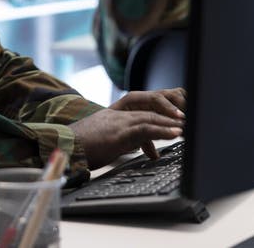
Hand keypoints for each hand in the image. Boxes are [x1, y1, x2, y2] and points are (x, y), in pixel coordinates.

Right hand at [69, 91, 184, 169]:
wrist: (64, 146)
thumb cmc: (83, 145)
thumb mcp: (108, 140)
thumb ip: (128, 140)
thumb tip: (149, 150)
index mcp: (117, 113)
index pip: (144, 103)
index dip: (162, 106)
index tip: (177, 114)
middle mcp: (120, 114)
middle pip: (151, 106)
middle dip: (171, 111)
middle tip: (188, 118)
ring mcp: (119, 122)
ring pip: (151, 116)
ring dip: (171, 121)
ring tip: (187, 126)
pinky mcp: (118, 133)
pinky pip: (145, 128)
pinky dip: (162, 130)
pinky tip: (175, 134)